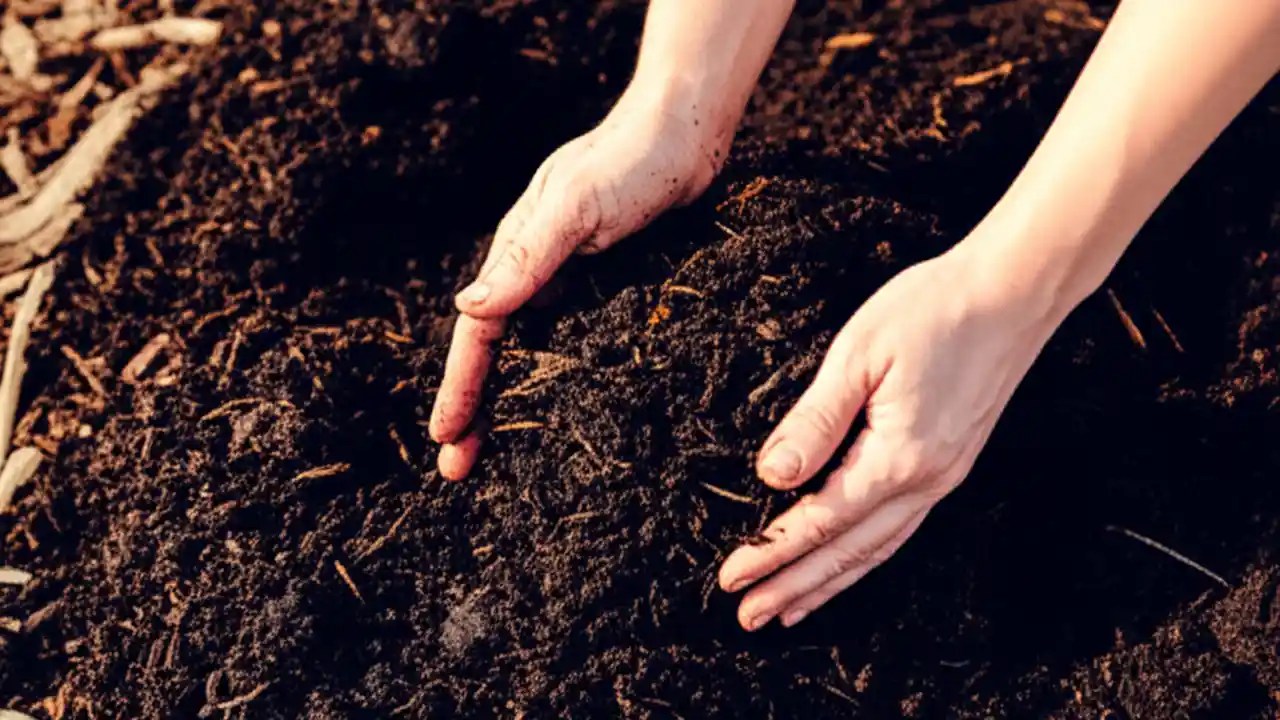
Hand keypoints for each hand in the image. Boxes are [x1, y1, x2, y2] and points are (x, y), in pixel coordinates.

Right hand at [429, 99, 724, 479]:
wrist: (692, 133)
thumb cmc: (632, 161)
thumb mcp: (577, 206)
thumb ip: (526, 257)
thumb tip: (465, 309)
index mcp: (518, 255)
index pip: (478, 335)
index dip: (459, 387)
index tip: (444, 438)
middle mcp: (540, 274)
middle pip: (497, 355)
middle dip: (474, 410)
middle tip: (458, 471)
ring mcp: (576, 284)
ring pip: (535, 356)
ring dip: (515, 404)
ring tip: (502, 458)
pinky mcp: (615, 290)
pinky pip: (580, 347)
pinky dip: (565, 384)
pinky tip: (573, 416)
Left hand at [718, 242, 1065, 629]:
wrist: (1014, 292)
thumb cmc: (933, 310)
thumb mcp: (858, 355)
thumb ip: (815, 421)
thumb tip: (774, 476)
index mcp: (898, 457)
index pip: (819, 521)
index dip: (772, 553)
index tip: (731, 579)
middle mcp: (927, 481)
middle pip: (848, 552)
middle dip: (794, 588)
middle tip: (749, 617)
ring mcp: (944, 477)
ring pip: (877, 550)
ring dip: (829, 584)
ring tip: (789, 611)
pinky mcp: (951, 464)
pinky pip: (901, 529)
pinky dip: (867, 557)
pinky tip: (848, 566)